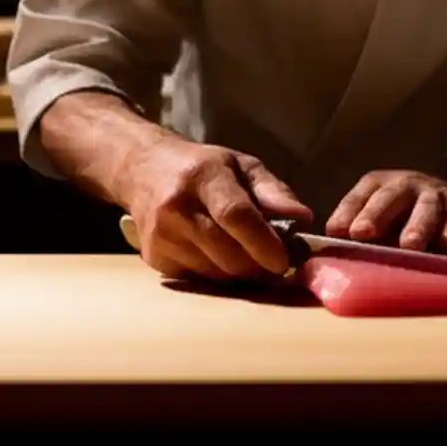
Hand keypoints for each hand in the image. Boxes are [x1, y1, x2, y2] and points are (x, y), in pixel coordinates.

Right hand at [117, 135, 312, 279]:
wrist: (142, 169)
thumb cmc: (202, 168)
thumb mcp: (241, 165)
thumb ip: (274, 191)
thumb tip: (304, 218)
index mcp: (203, 176)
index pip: (235, 215)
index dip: (264, 242)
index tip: (284, 260)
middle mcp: (176, 206)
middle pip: (227, 254)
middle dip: (258, 265)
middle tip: (273, 261)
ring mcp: (161, 235)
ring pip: (215, 274)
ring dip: (240, 273)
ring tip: (248, 256)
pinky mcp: (154, 257)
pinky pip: (198, 280)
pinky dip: (216, 275)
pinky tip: (219, 256)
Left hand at [326, 170, 446, 252]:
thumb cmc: (401, 214)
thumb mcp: (377, 215)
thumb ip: (354, 228)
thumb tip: (327, 248)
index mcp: (379, 184)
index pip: (360, 196)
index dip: (347, 212)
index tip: (336, 231)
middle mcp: (407, 184)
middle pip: (390, 196)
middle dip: (375, 215)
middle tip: (362, 234)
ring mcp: (436, 193)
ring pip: (426, 206)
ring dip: (417, 225)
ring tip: (409, 246)